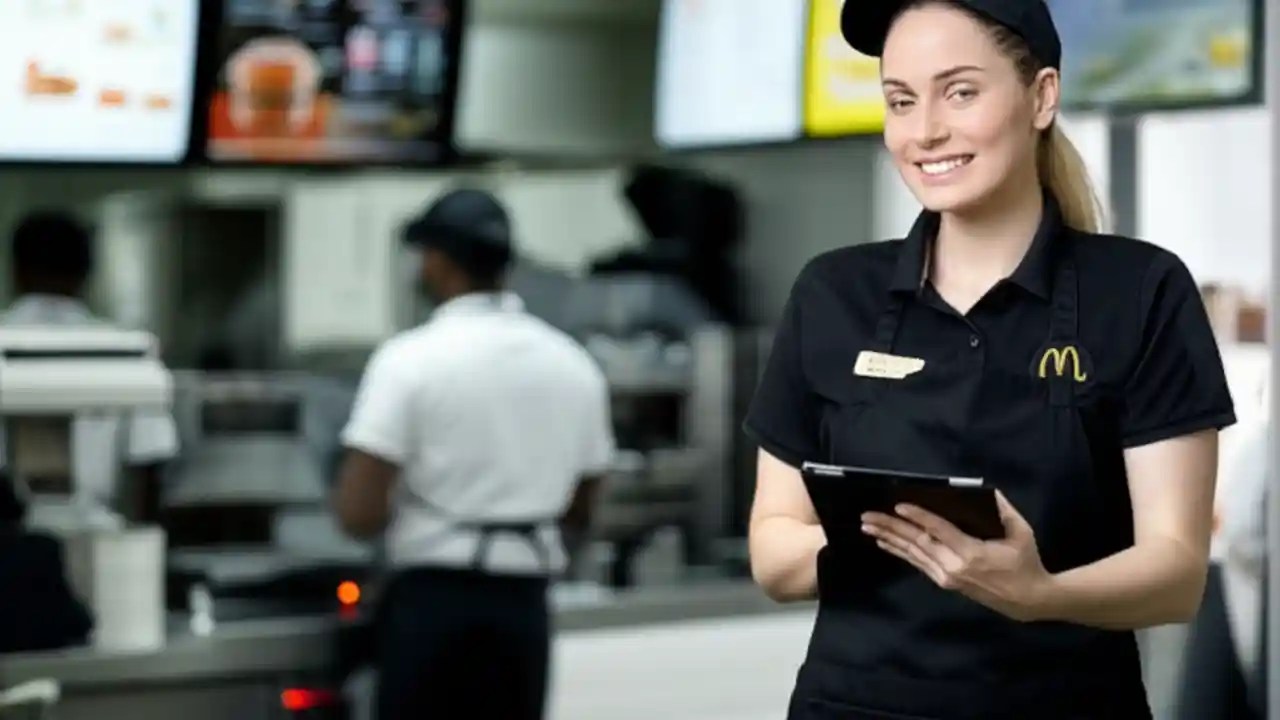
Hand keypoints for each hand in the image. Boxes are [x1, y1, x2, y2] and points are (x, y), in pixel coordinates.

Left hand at [861, 491, 1052, 621]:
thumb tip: (988, 491)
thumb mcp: (1021, 533)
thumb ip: (1003, 510)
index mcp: (971, 553)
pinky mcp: (945, 583)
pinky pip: (918, 564)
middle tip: (867, 516)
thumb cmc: (1025, 563)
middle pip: (917, 542)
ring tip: (868, 527)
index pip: (939, 531)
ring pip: (913, 554)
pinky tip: (885, 543)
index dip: (918, 517)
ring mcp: (947, 577)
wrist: (1028, 600)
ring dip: (889, 538)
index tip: (899, 505)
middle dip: (890, 527)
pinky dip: (900, 552)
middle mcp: (953, 566)